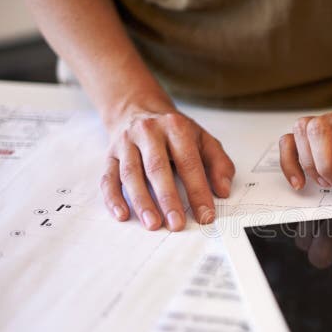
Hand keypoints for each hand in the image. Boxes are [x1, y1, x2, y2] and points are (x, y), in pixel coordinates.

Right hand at [102, 106, 235, 230]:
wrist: (138, 108)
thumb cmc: (174, 131)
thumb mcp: (203, 139)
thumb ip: (219, 163)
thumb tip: (224, 191)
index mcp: (176, 128)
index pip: (189, 162)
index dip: (198, 191)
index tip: (206, 215)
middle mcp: (148, 133)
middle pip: (157, 168)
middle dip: (168, 199)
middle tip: (177, 224)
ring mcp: (126, 144)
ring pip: (131, 174)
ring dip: (141, 201)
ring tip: (153, 224)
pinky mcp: (110, 155)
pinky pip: (108, 178)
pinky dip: (113, 198)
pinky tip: (122, 214)